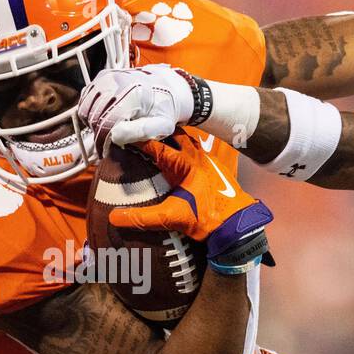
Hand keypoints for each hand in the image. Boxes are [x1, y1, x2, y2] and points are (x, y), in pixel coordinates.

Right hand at [78, 64, 195, 153]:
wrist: (165, 86)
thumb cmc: (164, 109)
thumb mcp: (163, 125)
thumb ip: (143, 131)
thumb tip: (115, 136)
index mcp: (133, 93)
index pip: (107, 123)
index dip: (104, 141)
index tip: (107, 151)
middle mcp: (116, 81)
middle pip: (94, 117)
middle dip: (99, 134)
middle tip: (109, 143)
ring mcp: (106, 77)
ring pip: (86, 109)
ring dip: (93, 124)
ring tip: (108, 131)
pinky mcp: (100, 77)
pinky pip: (84, 100)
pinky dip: (90, 112)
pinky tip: (104, 118)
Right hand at [109, 130, 271, 257]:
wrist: (240, 225)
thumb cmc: (208, 219)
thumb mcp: (173, 218)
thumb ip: (143, 218)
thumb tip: (114, 218)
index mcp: (184, 163)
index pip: (155, 144)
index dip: (138, 138)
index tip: (123, 134)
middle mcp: (197, 156)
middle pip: (174, 133)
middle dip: (158, 129)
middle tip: (142, 128)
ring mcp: (210, 159)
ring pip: (190, 137)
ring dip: (175, 135)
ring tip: (160, 134)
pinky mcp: (220, 166)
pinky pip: (206, 146)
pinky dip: (193, 143)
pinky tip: (189, 147)